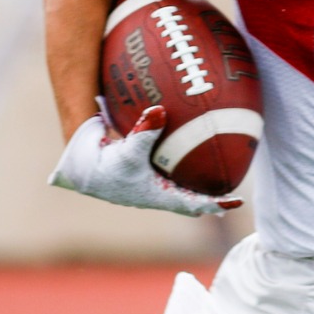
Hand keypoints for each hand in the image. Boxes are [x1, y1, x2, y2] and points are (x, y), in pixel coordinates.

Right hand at [50, 107, 242, 216]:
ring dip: (196, 183)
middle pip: (190, 201)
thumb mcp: (127, 147)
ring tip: (217, 170)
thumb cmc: (102, 163)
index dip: (217, 203)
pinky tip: (185, 142)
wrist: (75, 166)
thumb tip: (162, 110)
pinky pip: (167, 170)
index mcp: (157, 196)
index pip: (194, 204)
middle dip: (210, 198)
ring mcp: (146, 185)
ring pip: (179, 187)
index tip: (237, 201)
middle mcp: (154, 194)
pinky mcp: (138, 173)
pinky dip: (180, 162)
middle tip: (231, 192)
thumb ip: (146, 129)